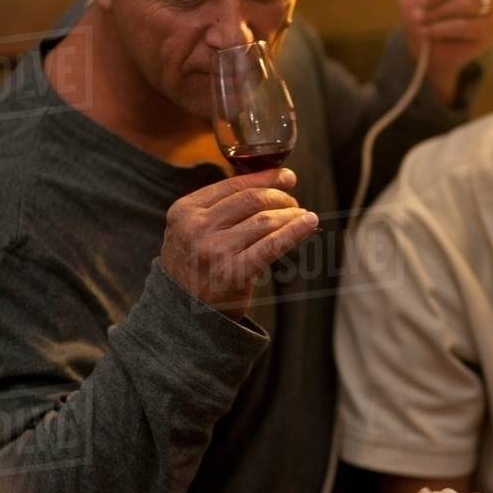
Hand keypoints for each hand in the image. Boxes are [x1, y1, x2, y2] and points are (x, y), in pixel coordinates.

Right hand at [161, 168, 318, 320]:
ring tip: (302, 216)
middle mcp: (197, 227)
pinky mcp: (233, 273)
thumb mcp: (191, 231)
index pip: (232, 184)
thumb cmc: (195, 269)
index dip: (265, 177)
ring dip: (290, 215)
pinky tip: (309, 223)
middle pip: (252, 200)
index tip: (286, 176)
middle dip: (280, 197)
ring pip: (264, 220)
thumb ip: (218, 208)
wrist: (183, 315)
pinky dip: (295, 231)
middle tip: (294, 203)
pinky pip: (272, 245)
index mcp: (185, 210)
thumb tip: (268, 184)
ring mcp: (214, 250)